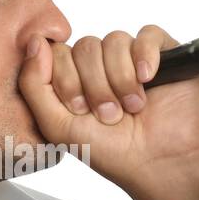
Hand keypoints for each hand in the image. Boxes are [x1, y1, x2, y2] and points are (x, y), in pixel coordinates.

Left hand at [18, 25, 198, 199]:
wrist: (159, 164)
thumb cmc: (112, 152)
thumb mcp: (57, 126)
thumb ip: (34, 85)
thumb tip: (35, 42)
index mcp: (76, 79)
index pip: (58, 53)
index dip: (67, 79)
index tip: (80, 109)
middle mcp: (102, 67)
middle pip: (86, 47)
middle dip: (95, 85)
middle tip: (109, 115)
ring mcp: (132, 59)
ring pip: (115, 41)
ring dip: (121, 79)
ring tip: (133, 108)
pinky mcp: (164, 55)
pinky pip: (148, 35)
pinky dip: (145, 56)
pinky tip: (148, 80)